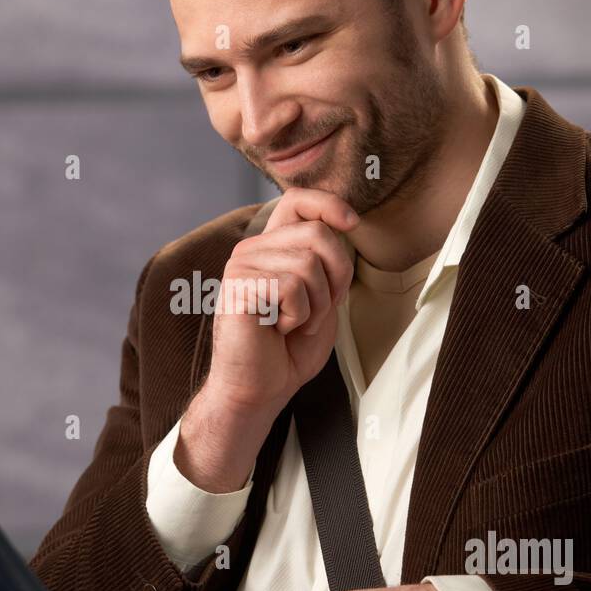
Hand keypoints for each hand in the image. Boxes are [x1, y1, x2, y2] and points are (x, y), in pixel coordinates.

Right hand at [204, 187, 357, 417]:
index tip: (352, 223)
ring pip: (308, 264)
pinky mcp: (238, 285)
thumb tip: (344, 225)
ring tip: (294, 324)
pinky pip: (292, 288)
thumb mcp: (320, 297)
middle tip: (319, 311)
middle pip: (317, 234)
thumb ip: (326, 261)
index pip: (297, 201)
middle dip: (336, 277)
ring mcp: (241, 265)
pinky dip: (298, 316)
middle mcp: (253, 249)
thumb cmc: (289, 349)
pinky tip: (278, 329)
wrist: (260, 388)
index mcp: (271, 247)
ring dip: (316, 305)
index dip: (329, 204)